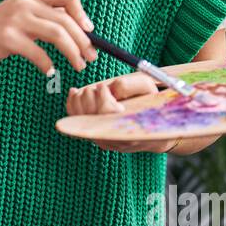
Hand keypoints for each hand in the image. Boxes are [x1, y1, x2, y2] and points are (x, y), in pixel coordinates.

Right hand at [0, 0, 98, 74]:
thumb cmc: (0, 26)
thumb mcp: (24, 12)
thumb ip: (47, 15)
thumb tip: (81, 27)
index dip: (82, 13)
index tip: (89, 31)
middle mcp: (26, 2)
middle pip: (66, 20)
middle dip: (83, 41)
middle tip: (91, 57)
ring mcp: (16, 19)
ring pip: (57, 35)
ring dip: (73, 53)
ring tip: (78, 65)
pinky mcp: (8, 38)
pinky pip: (38, 53)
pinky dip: (48, 65)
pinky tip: (49, 71)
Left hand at [66, 73, 180, 152]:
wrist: (153, 129)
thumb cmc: (150, 106)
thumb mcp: (147, 90)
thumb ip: (130, 86)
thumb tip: (112, 88)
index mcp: (130, 126)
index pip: (106, 113)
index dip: (102, 98)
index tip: (104, 87)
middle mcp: (113, 138)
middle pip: (90, 116)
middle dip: (90, 96)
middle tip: (99, 88)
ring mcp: (102, 139)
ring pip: (79, 120)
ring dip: (80, 99)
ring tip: (91, 90)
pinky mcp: (94, 137)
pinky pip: (75, 122)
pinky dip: (72, 104)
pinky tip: (75, 93)